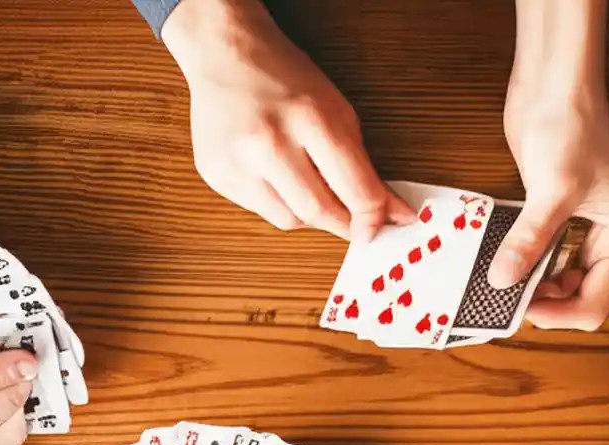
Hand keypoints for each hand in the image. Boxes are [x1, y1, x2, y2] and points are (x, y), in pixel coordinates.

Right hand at [163, 0, 410, 240]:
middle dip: (344, 224)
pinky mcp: (215, 175)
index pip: (354, 190)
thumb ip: (365, 168)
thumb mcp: (338, 113)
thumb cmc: (287, 79)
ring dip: (309, 215)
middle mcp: (269, 143)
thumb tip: (393, 214)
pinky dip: (278, 202)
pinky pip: (260, 210)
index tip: (381, 227)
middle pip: (319, 214)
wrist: (225, 53)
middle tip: (354, 222)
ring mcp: (236, 162)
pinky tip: (275, 173)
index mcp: (310, 119)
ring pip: (288, 221)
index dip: (373, 218)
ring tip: (309, 184)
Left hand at [490, 0, 608, 331]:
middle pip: (580, 300)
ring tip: (502, 277)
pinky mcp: (566, 221)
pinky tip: (506, 260)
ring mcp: (592, 233)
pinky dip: (528, 266)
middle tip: (504, 293)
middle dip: (544, 302)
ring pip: (562, 285)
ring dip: (533, 286)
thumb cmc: (570, 126)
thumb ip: (531, 240)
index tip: (516, 305)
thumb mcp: (550, 189)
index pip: (595, 305)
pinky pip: (548, 261)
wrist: (555, 86)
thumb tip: (503, 281)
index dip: (556, 313)